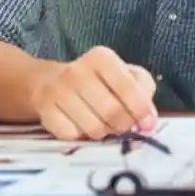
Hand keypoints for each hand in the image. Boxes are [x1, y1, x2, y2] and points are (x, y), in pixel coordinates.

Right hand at [29, 46, 157, 140]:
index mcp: (101, 58)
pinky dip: (82, 137)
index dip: (141, 110)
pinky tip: (82, 125)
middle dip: (123, 125)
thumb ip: (143, 91)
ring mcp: (58, 91)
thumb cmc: (97, 80)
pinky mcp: (45, 112)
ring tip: (103, 124)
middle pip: (112, 112)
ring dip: (104, 133)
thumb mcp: (124, 74)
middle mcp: (77, 71)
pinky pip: (73, 137)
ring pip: (93, 129)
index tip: (148, 124)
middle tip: (123, 125)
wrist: (48, 81)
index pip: (128, 88)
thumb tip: (149, 120)